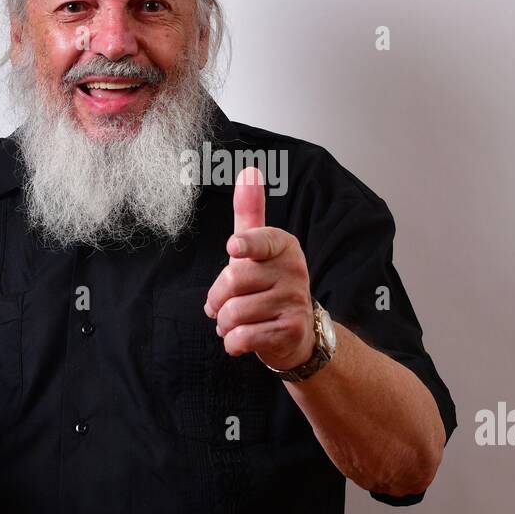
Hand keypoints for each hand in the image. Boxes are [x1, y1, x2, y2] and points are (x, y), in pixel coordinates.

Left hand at [204, 166, 315, 371]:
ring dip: (225, 324)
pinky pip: (243, 337)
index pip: (261, 240)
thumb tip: (249, 170)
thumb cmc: (269, 286)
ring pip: (235, 312)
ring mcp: (295, 301)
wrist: (297, 334)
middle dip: (217, 299)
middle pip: (233, 280)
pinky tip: (242, 339)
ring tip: (236, 323)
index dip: (245, 244)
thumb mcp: (259, 250)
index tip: (233, 248)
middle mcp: (294, 270)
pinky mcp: (291, 331)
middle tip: (223, 305)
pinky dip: (233, 343)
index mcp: (283, 245)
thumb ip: (250, 212)